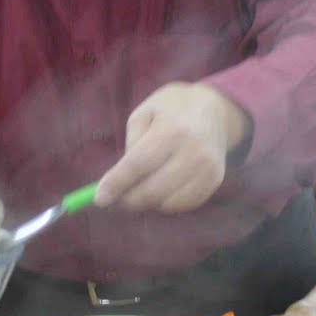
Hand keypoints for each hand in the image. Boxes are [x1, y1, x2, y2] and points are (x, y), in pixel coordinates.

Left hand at [95, 82, 251, 212]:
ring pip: (167, 203)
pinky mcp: (215, 180)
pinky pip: (183, 204)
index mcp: (172, 130)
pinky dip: (166, 202)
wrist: (216, 110)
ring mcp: (208, 168)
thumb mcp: (144, 114)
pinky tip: (162, 187)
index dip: (116, 184)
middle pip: (152, 190)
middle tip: (117, 196)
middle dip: (128, 199)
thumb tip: (119, 182)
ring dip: (147, 202)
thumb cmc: (171, 110)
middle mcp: (193, 152)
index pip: (138, 164)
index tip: (99, 199)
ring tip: (141, 186)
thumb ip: (131, 145)